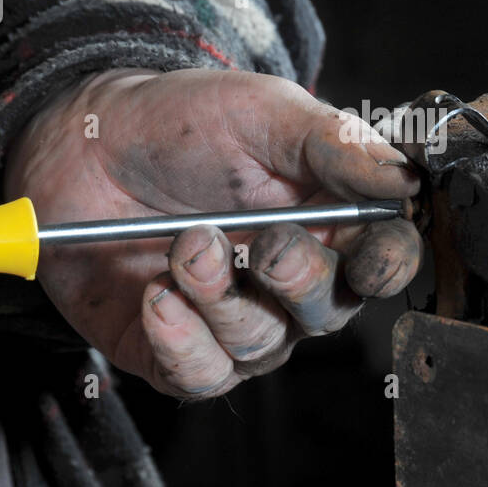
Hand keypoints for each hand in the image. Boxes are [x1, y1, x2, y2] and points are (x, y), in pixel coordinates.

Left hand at [5, 68, 421, 398]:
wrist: (84, 145)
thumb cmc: (179, 123)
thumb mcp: (262, 110)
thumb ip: (335, 143)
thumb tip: (403, 175)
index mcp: (329, 220)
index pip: (385, 259)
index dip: (387, 264)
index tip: (368, 257)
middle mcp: (291, 280)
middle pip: (331, 313)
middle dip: (299, 282)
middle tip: (265, 245)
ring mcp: (237, 319)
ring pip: (263, 345)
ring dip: (224, 299)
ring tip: (186, 245)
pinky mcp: (177, 351)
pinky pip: (202, 375)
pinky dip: (182, 342)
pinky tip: (158, 296)